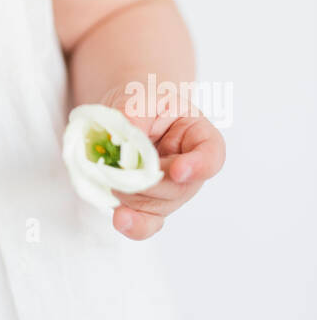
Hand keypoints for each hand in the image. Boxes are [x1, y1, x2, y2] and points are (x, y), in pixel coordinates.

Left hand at [98, 84, 226, 239]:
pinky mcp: (149, 205)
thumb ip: (136, 115)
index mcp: (198, 136)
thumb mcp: (142, 97)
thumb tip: (125, 140)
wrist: (126, 114)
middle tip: (121, 169)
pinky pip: (147, 222)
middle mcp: (190, 169)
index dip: (199, 166)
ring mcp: (171, 191)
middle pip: (179, 188)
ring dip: (133, 196)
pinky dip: (133, 222)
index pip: (212, 154)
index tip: (177, 171)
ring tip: (109, 177)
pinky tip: (122, 218)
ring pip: (159, 206)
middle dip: (149, 183)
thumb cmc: (142, 103)